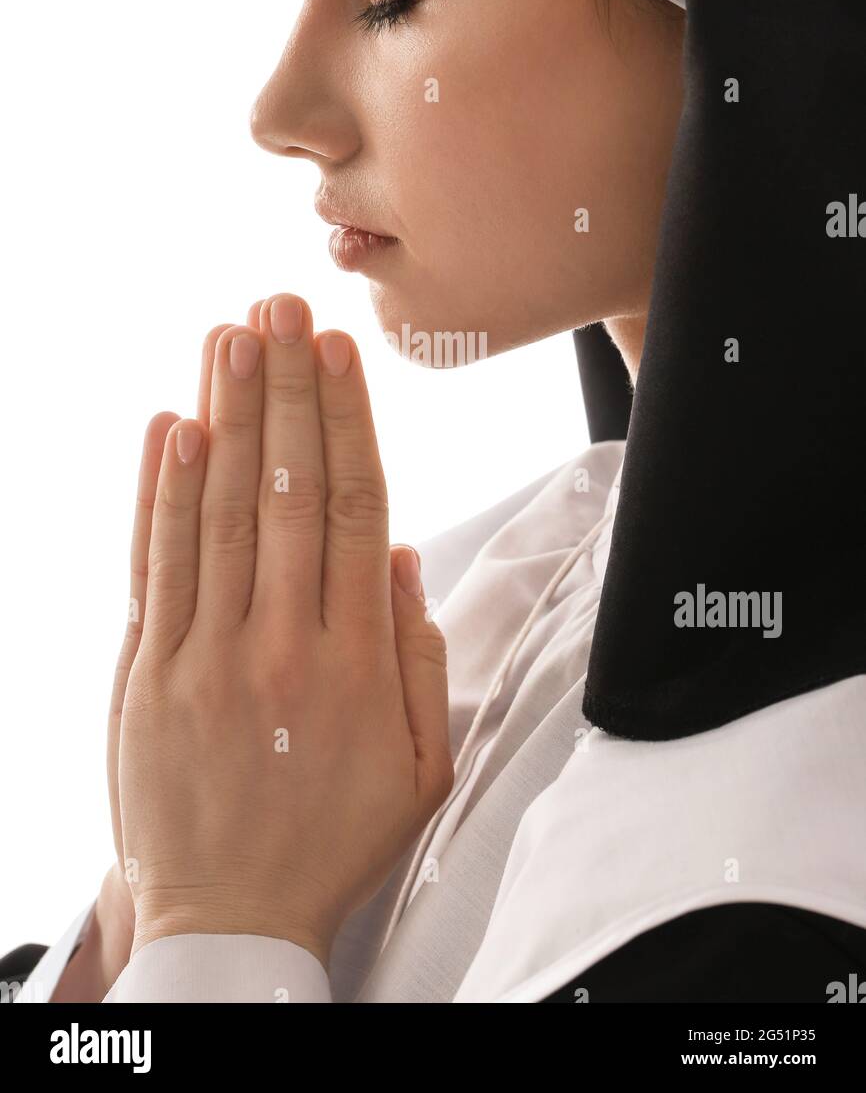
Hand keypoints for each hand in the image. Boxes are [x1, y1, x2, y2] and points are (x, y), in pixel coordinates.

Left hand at [117, 294, 452, 965]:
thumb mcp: (420, 769)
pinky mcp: (148, 674)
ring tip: (231, 336)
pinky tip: (171, 426)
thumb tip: (406, 561)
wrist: (226, 922)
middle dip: (286, 388)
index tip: (337, 351)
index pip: (358, 510)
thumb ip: (422, 661)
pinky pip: (156, 566)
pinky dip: (161, 493)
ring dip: (226, 415)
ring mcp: (208, 656)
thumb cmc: (327, 841)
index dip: (348, 420)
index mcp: (358, 663)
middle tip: (282, 306)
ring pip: (220, 512)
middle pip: (288, 490)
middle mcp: (284, 645)